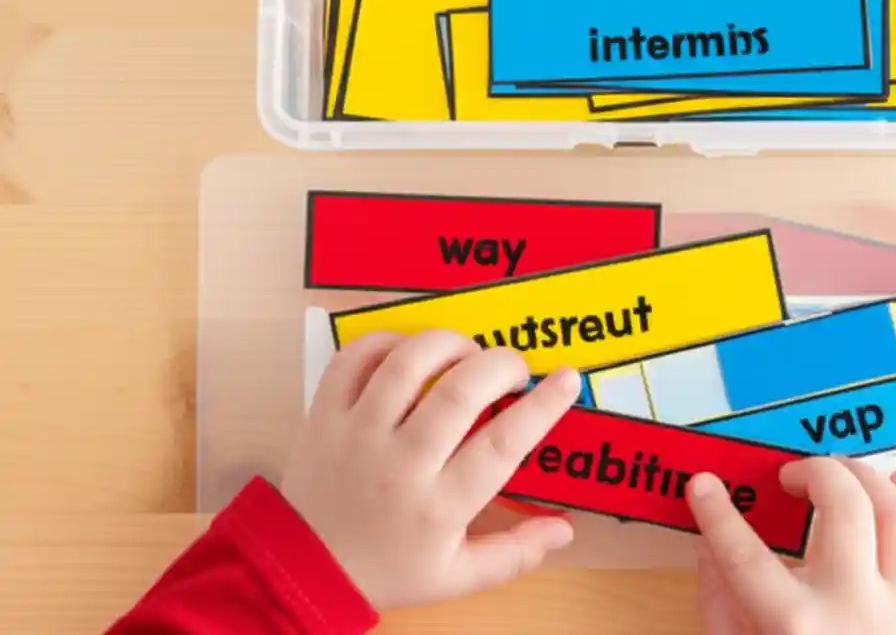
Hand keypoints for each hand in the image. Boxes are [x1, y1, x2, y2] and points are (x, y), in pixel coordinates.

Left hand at [281, 330, 580, 610]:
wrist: (304, 570)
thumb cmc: (389, 570)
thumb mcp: (457, 577)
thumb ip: (515, 554)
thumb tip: (566, 530)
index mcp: (440, 506)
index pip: (502, 445)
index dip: (542, 406)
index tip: (568, 379)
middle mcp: (400, 464)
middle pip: (458, 393)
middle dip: (499, 364)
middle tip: (513, 368)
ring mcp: (357, 434)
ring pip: (406, 364)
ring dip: (448, 344)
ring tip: (466, 352)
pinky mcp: (323, 415)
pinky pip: (355, 358)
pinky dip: (388, 341)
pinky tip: (411, 352)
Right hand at [687, 458, 895, 634]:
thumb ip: (722, 605)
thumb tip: (711, 547)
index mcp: (796, 626)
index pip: (745, 554)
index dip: (718, 513)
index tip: (702, 484)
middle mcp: (853, 608)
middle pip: (843, 509)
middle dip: (814, 472)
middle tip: (788, 475)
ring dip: (866, 477)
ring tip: (837, 470)